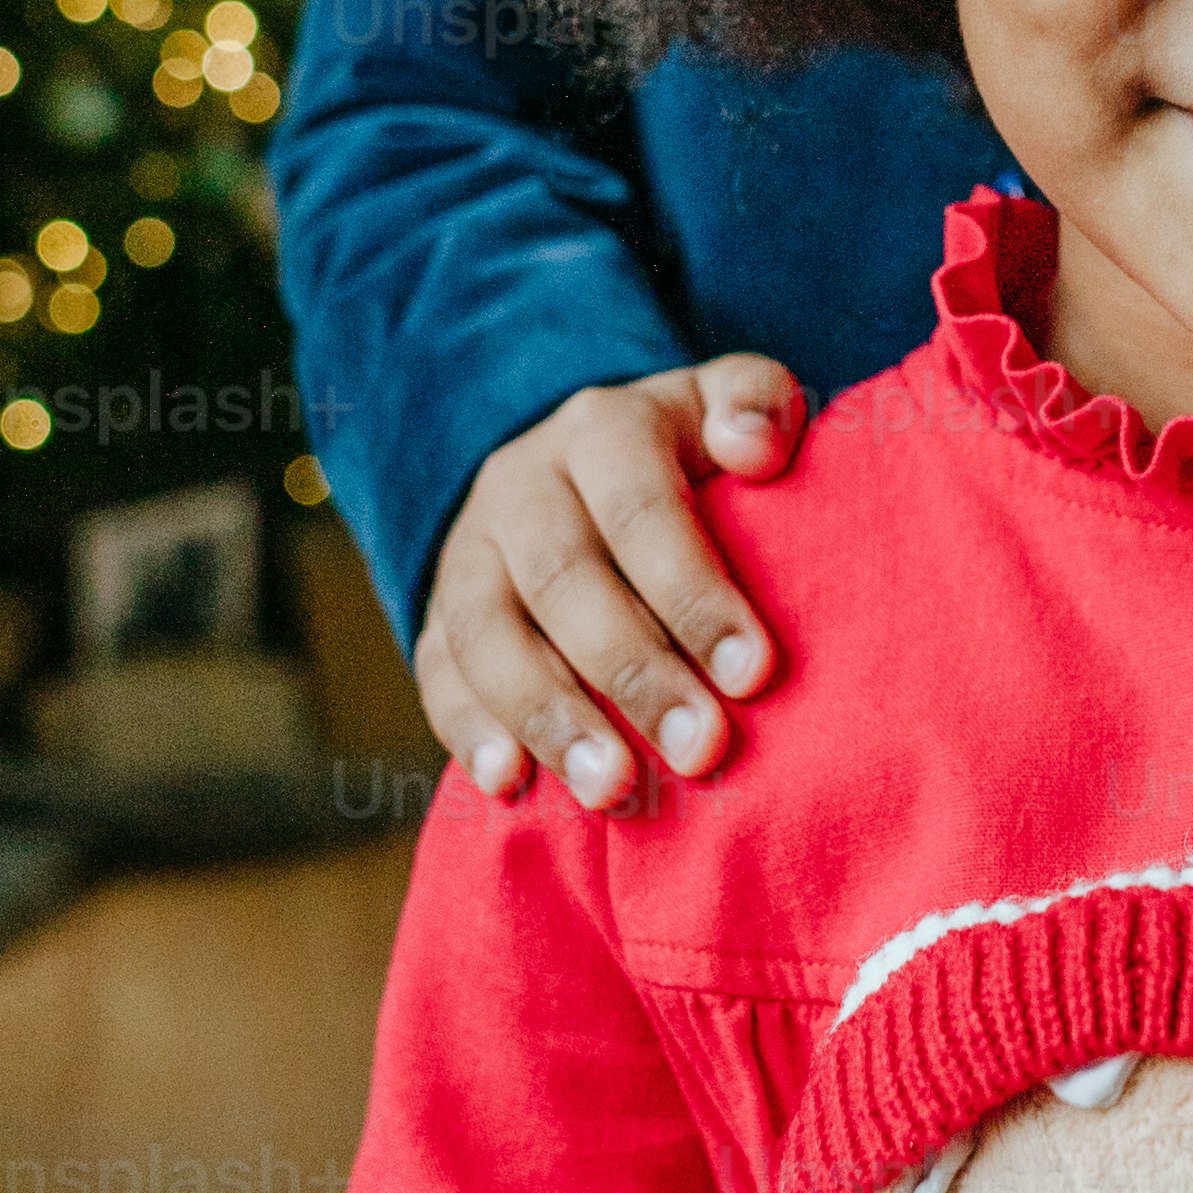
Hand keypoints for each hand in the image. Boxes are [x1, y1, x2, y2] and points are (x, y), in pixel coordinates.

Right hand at [414, 361, 799, 806]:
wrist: (575, 468)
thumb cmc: (684, 456)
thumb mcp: (723, 406)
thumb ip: (756, 404)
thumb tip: (753, 448)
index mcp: (600, 429)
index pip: (639, 509)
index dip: (693, 592)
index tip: (752, 673)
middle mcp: (521, 485)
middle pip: (564, 579)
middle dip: (633, 672)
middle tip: (698, 750)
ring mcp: (469, 554)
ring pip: (488, 634)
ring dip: (549, 716)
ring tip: (611, 787)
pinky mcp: (436, 618)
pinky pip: (436, 674)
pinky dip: (468, 731)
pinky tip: (509, 785)